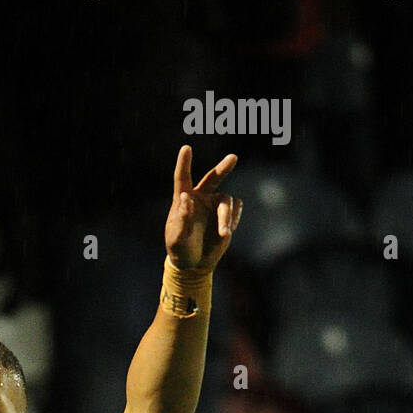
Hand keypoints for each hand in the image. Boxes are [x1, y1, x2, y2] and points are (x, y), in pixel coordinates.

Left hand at [164, 145, 241, 271]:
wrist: (194, 263)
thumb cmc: (180, 250)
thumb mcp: (176, 238)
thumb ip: (181, 219)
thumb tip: (187, 198)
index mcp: (183, 200)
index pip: (182, 178)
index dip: (184, 163)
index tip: (186, 148)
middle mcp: (200, 198)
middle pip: (213, 178)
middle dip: (223, 168)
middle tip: (233, 158)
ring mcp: (214, 206)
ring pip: (227, 200)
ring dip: (226, 216)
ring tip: (224, 233)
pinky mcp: (227, 215)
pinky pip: (235, 210)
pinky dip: (233, 219)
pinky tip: (226, 232)